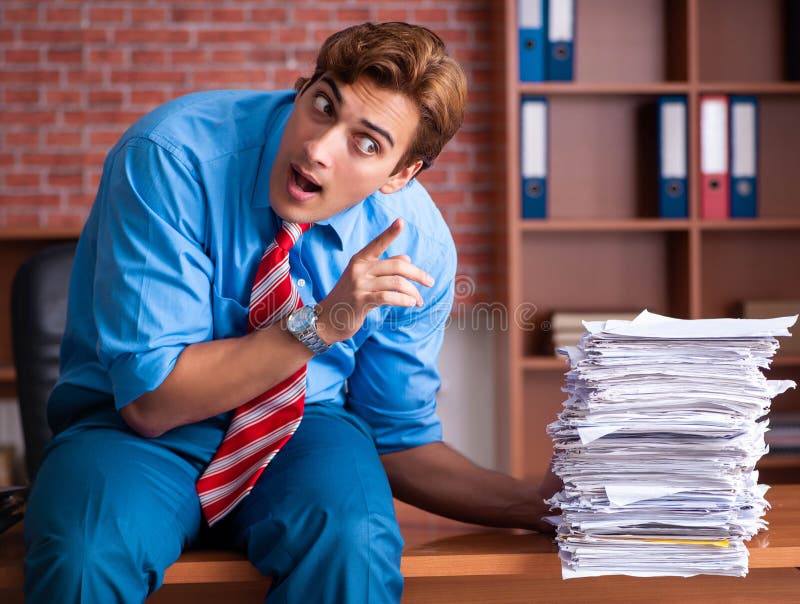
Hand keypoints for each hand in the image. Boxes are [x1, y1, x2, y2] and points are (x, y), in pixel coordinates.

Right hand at [316, 218, 433, 343]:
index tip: (401, 221)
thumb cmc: (350, 298)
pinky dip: (403, 300)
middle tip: (430, 282)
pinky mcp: (360, 301)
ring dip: (413, 293)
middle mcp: (359, 269)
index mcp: (360, 260)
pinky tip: (410, 304)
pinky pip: (388, 297)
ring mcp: (359, 284)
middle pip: (397, 265)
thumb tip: (407, 257)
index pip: (378, 243)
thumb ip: (384, 267)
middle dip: (418, 274)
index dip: (390, 232)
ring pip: (396, 283)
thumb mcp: (365, 279)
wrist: (327, 320)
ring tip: (419, 301)